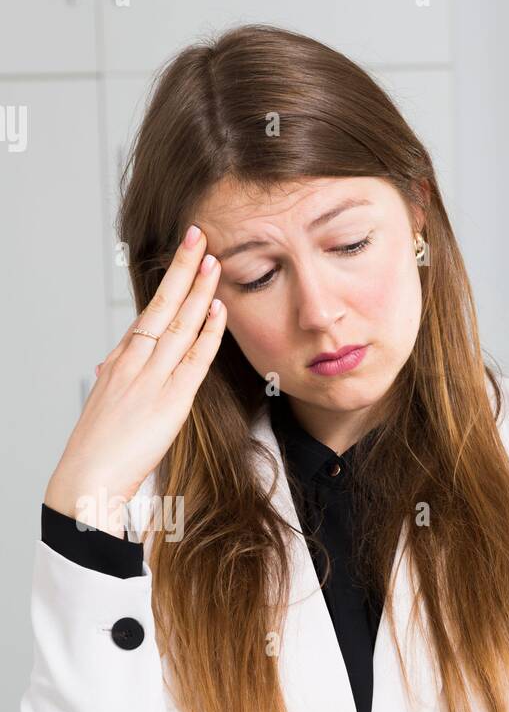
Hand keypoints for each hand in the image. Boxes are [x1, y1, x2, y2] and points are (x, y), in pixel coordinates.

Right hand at [45, 224, 226, 535]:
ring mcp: (151, 377)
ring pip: (179, 324)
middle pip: (162, 305)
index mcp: (120, 362)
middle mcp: (134, 361)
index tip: (182, 257)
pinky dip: (208, 331)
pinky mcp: (170, 400)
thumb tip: (110, 366)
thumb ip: (115, 382)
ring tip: (212, 258)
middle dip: (181, 268)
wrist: (88, 476)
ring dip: (198, 290)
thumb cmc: (99, 450)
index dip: (168, 284)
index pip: (149, 315)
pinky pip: (194, 358)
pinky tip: (218, 308)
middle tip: (196, 235)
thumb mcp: (106, 405)